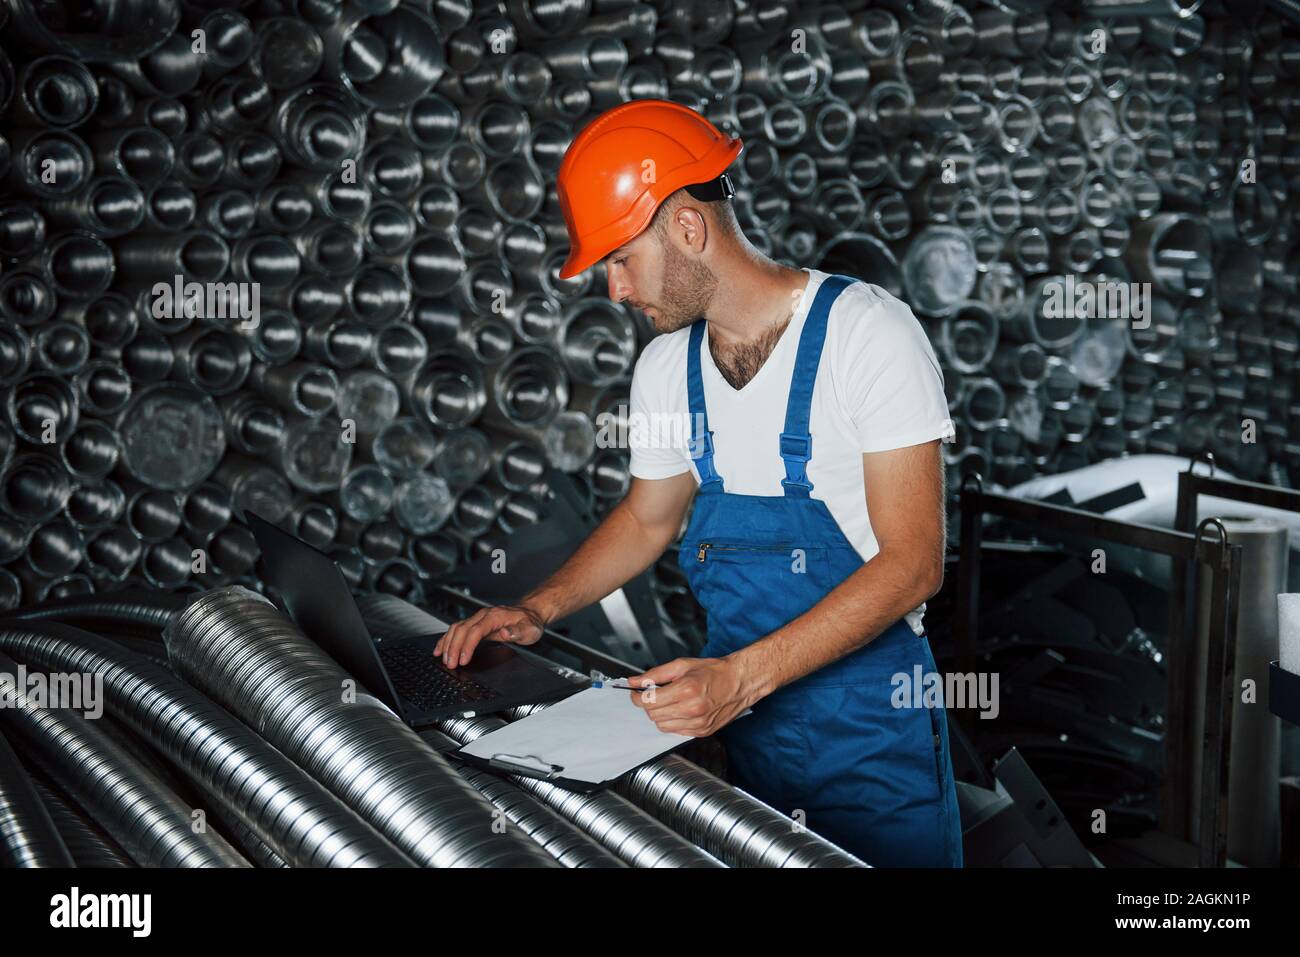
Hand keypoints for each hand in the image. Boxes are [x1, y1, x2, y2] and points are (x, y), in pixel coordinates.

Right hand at [435, 603, 546, 667]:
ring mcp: (478, 619)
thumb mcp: (530, 629)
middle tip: (450, 664)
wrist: (529, 614)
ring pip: (456, 629)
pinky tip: (440, 649)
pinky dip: (446, 639)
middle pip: (462, 629)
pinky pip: (456, 629)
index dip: (467, 645)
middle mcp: (484, 615)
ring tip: (444, 660)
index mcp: (495, 616)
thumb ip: (519, 631)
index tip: (463, 659)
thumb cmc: (529, 622)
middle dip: (454, 647)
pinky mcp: (475, 624)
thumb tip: (506, 633)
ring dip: (448, 644)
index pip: (476, 630)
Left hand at [625, 656, 752, 736]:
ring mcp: (698, 723)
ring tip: (670, 701)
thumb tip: (635, 681)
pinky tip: (681, 710)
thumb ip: (655, 674)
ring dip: (660, 714)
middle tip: (655, 694)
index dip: (637, 697)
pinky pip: (676, 732)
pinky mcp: (702, 731)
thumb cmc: (715, 672)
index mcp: (686, 689)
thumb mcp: (682, 665)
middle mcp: (692, 709)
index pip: (648, 701)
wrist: (740, 682)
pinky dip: (673, 722)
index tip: (636, 693)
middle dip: (649, 704)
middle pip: (653, 715)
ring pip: (662, 726)